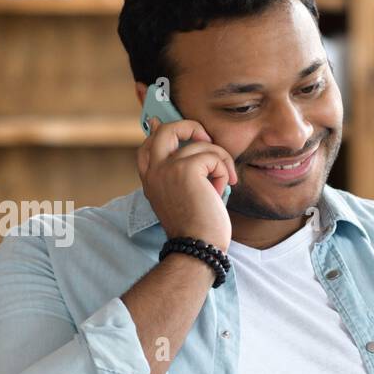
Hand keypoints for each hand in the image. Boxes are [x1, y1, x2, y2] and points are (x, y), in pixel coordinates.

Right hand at [136, 117, 237, 251]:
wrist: (198, 247)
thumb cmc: (195, 227)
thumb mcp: (182, 195)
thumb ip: (180, 171)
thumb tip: (190, 153)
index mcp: (150, 178)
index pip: (149, 142)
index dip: (166, 131)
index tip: (186, 133)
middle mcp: (154, 170)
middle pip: (168, 128)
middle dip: (192, 127)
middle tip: (207, 140)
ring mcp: (167, 167)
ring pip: (202, 145)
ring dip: (220, 163)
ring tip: (219, 187)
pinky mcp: (186, 169)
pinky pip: (213, 157)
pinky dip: (224, 173)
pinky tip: (219, 193)